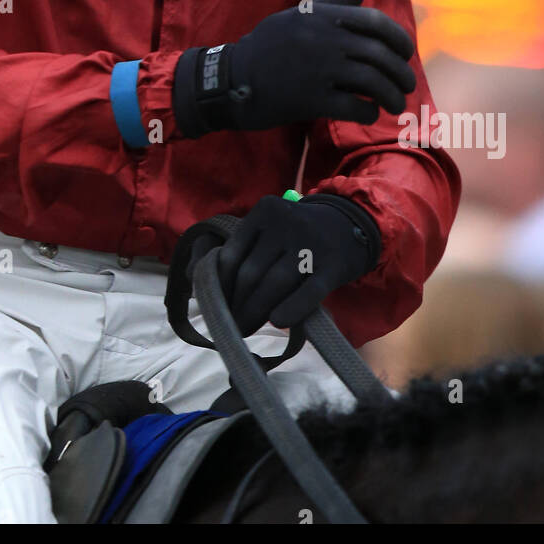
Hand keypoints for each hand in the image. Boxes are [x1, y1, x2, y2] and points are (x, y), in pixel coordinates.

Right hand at [172, 0, 416, 137]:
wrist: (232, 77)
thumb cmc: (268, 45)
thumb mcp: (298, 16)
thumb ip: (335, 3)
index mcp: (322, 17)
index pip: (375, 22)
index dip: (399, 38)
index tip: (407, 52)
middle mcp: (324, 40)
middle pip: (379, 55)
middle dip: (401, 72)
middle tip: (407, 85)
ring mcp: (318, 70)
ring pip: (372, 82)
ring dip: (391, 96)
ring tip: (395, 104)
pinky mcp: (311, 99)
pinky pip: (353, 107)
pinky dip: (368, 112)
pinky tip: (369, 113)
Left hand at [187, 194, 379, 337]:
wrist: (349, 225)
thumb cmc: (297, 235)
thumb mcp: (268, 229)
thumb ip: (238, 248)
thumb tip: (194, 276)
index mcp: (264, 213)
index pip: (233, 254)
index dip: (222, 286)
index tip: (217, 307)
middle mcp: (286, 223)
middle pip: (252, 273)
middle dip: (238, 304)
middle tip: (232, 326)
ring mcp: (311, 243)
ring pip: (275, 283)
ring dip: (257, 312)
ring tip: (247, 330)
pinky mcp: (332, 265)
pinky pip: (309, 292)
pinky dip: (291, 308)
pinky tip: (277, 322)